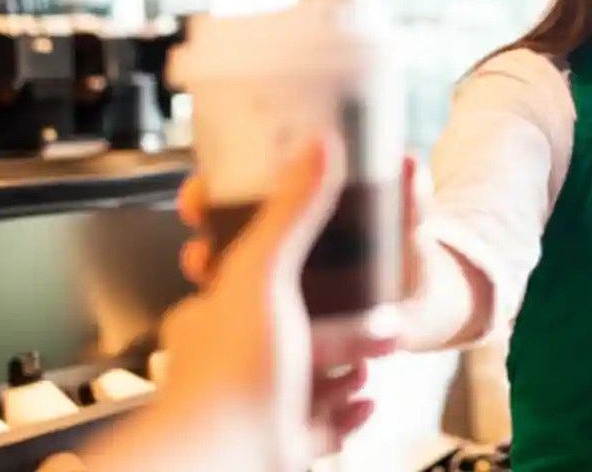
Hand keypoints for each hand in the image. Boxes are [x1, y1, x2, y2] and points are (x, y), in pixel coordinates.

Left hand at [174, 150, 425, 457]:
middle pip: (290, 325)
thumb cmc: (231, 373)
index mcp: (216, 311)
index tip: (309, 248)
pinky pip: (321, 422)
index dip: (282, 260)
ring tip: (375, 352)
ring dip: (347, 362)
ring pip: (308, 374)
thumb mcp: (265, 271)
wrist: (230, 460)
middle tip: (370, 308)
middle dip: (336, 318)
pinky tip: (366, 400)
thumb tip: (317, 149)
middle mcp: (229, 358)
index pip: (242, 272)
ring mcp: (256, 402)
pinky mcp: (280, 441)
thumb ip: (293, 211)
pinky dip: (347, 410)